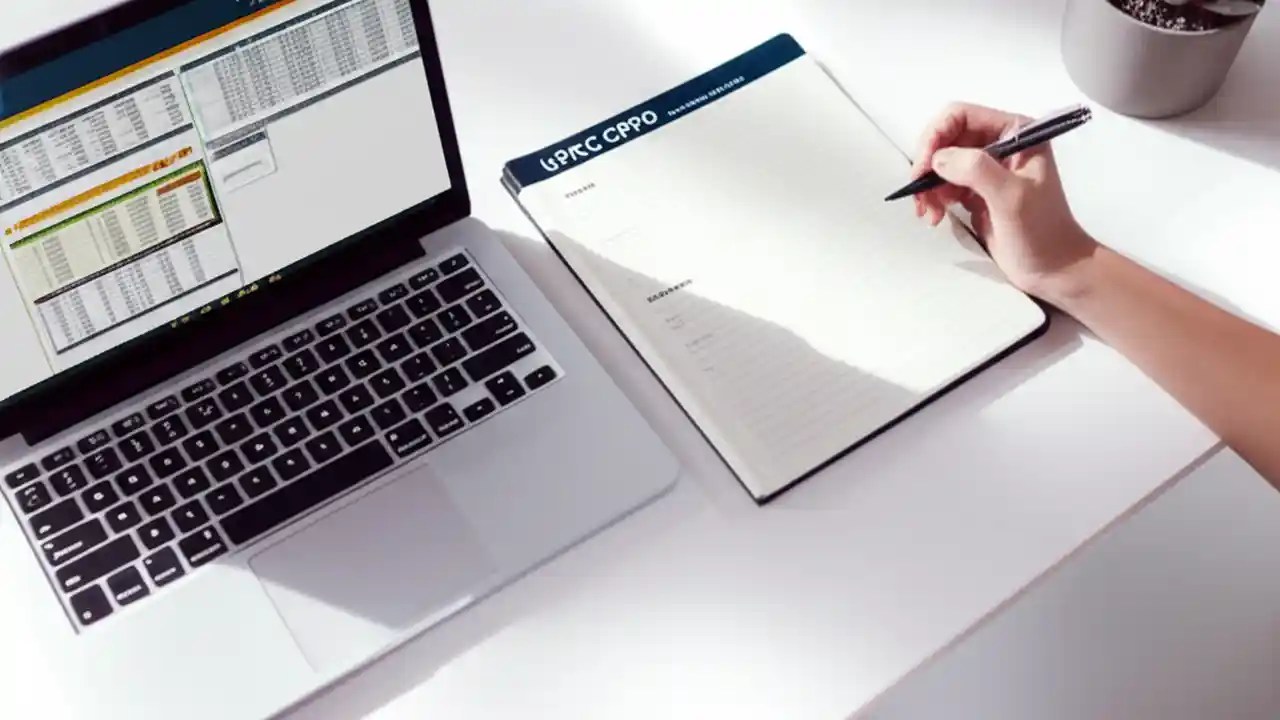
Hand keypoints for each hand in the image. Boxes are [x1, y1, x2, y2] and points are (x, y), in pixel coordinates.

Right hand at [911, 102, 1097, 302]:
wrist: (1054, 268)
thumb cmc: (1041, 231)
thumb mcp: (1011, 197)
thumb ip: (976, 170)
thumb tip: (938, 159)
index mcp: (1015, 132)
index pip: (961, 116)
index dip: (936, 137)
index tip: (924, 169)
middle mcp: (1000, 144)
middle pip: (946, 138)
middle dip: (929, 165)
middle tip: (920, 195)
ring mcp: (988, 168)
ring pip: (941, 163)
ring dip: (929, 186)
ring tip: (929, 213)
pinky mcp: (978, 192)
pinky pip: (945, 184)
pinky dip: (934, 198)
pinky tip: (936, 216)